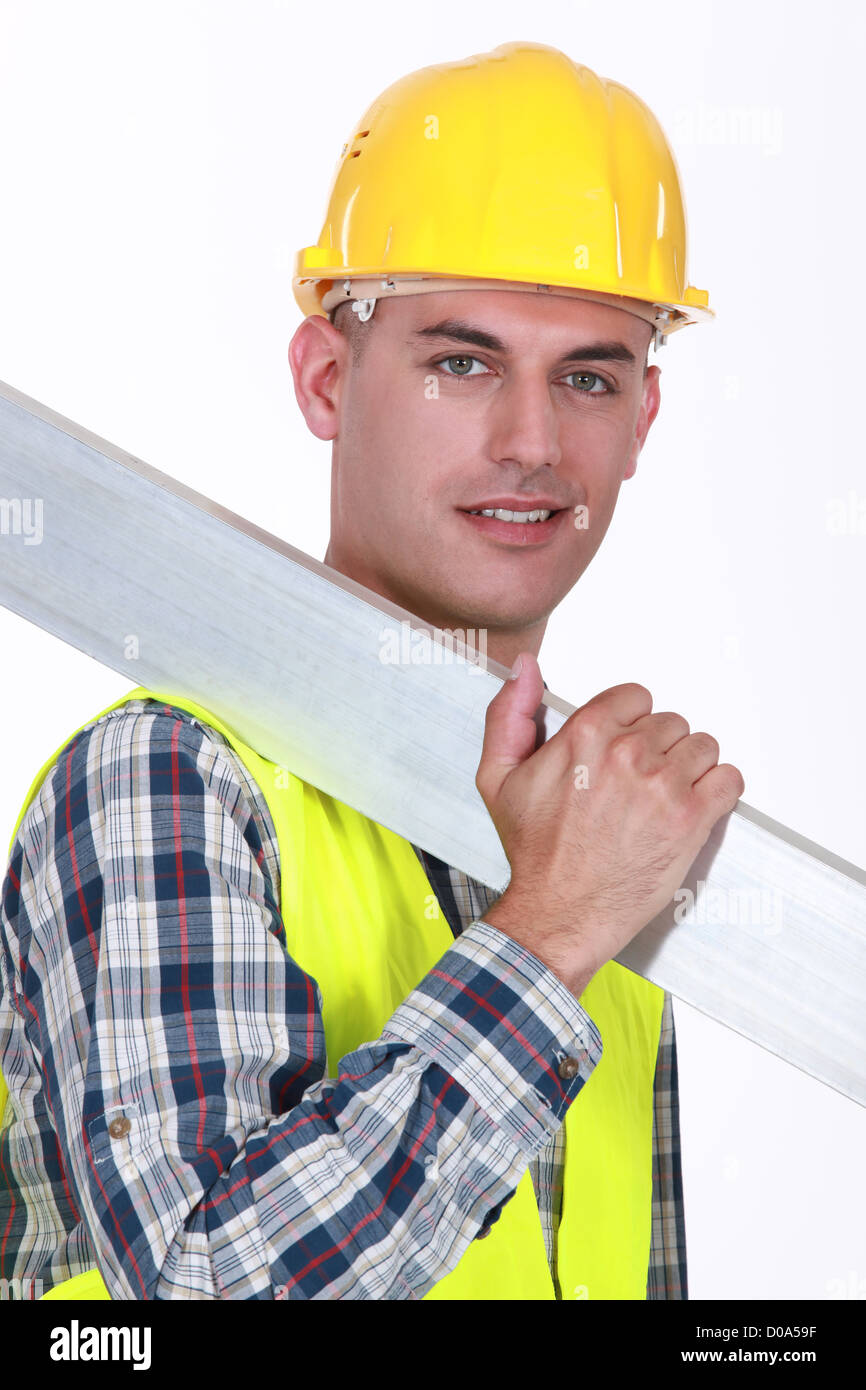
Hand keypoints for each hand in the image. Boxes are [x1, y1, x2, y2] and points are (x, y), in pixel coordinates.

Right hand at [477, 652, 744, 996]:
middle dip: (659, 748)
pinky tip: (694, 807)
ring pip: (703, 747)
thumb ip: (509, 714)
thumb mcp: (498, 776)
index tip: (622, 750)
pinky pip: (729, 779)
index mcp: (585, 734)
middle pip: (671, 722)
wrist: (559, 912)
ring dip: (689, 768)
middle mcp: (628, 754)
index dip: (631, 724)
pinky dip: (718, 791)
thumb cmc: (533, 851)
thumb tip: (526, 669)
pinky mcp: (692, 819)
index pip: (637, 697)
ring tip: (665, 797)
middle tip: (639, 783)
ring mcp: (664, 786)